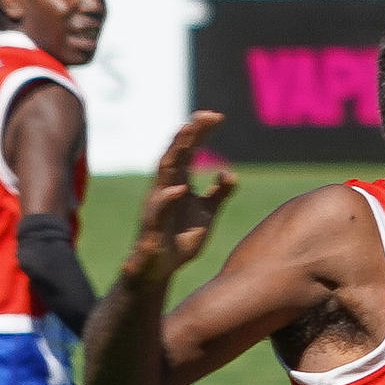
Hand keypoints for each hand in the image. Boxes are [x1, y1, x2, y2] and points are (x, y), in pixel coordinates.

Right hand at [128, 113, 236, 275]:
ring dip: (174, 153)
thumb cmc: (181, 237)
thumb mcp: (207, 213)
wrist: (162, 268)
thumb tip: (231, 173)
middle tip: (203, 117)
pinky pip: (159, 211)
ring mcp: (157, 206)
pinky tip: (180, 188)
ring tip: (187, 134)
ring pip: (164, 174)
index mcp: (177, 182)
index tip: (217, 116)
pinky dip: (168, 198)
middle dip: (188, 134)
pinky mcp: (153, 227)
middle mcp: (165, 188)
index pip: (188, 151)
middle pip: (176, 154)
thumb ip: (219, 193)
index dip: (200, 133)